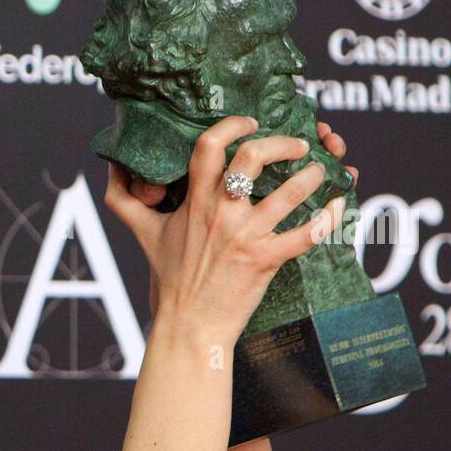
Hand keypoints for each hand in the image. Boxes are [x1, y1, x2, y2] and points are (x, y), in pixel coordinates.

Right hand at [104, 115, 345, 342]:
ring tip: (320, 171)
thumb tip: (112, 172)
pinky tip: (338, 206)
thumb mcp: (143, 234)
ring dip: (313, 175)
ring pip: (290, 191)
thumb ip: (125, 201)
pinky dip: (329, 217)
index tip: (250, 123)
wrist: (188, 326)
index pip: (210, 146)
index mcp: (195, 202)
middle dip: (282, 142)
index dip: (233, 125)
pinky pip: (308, 233)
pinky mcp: (266, 260)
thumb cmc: (169, 281)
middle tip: (297, 145)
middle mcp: (221, 214)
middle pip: (254, 156)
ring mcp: (245, 236)